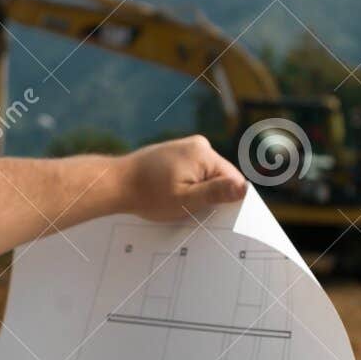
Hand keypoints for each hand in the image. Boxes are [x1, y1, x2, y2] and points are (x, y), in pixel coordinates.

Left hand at [115, 135, 247, 221]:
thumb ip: (215, 193)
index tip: (214, 214)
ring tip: (180, 204)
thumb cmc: (148, 194)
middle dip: (212, 196)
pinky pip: (194, 172)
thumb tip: (244, 188)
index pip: (232, 179)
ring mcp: (186, 148)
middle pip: (220, 177)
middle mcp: (198, 145)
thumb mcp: (185, 199)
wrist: (116, 183)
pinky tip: (174, 196)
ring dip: (199, 192)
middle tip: (195, 213)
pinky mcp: (177, 154)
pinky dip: (189, 186)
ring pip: (207, 176)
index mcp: (203, 153)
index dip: (227, 200)